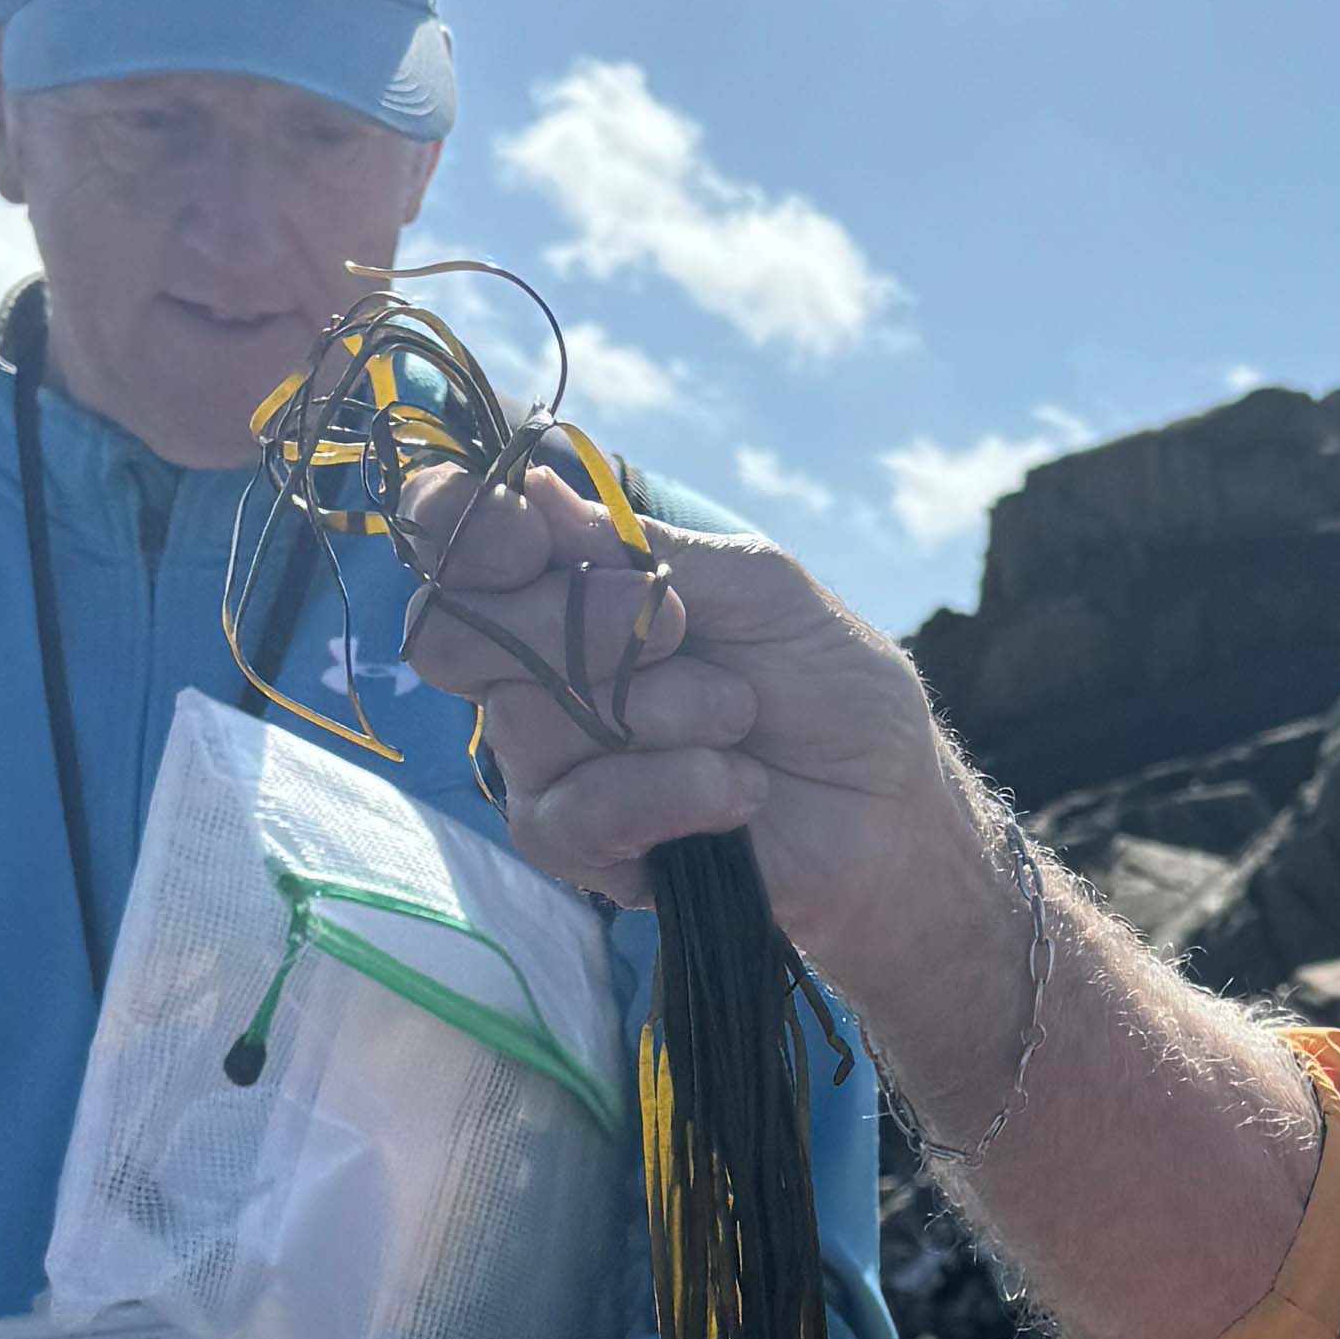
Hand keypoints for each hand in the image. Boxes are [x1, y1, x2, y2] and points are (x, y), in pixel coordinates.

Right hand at [393, 473, 986, 993]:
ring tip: (740, 721)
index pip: (454, 539)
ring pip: (525, 722)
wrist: (887, 807)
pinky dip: (670, 791)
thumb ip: (652, 549)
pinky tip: (738, 788)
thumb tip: (542, 494)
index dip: (464, 527)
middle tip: (681, 630)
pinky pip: (572, 813)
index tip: (533, 539)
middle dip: (571, 624)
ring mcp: (545, 758)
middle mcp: (534, 664)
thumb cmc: (828, 683)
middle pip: (452, 636)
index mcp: (570, 581)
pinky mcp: (576, 844)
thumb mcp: (761, 586)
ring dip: (660, 712)